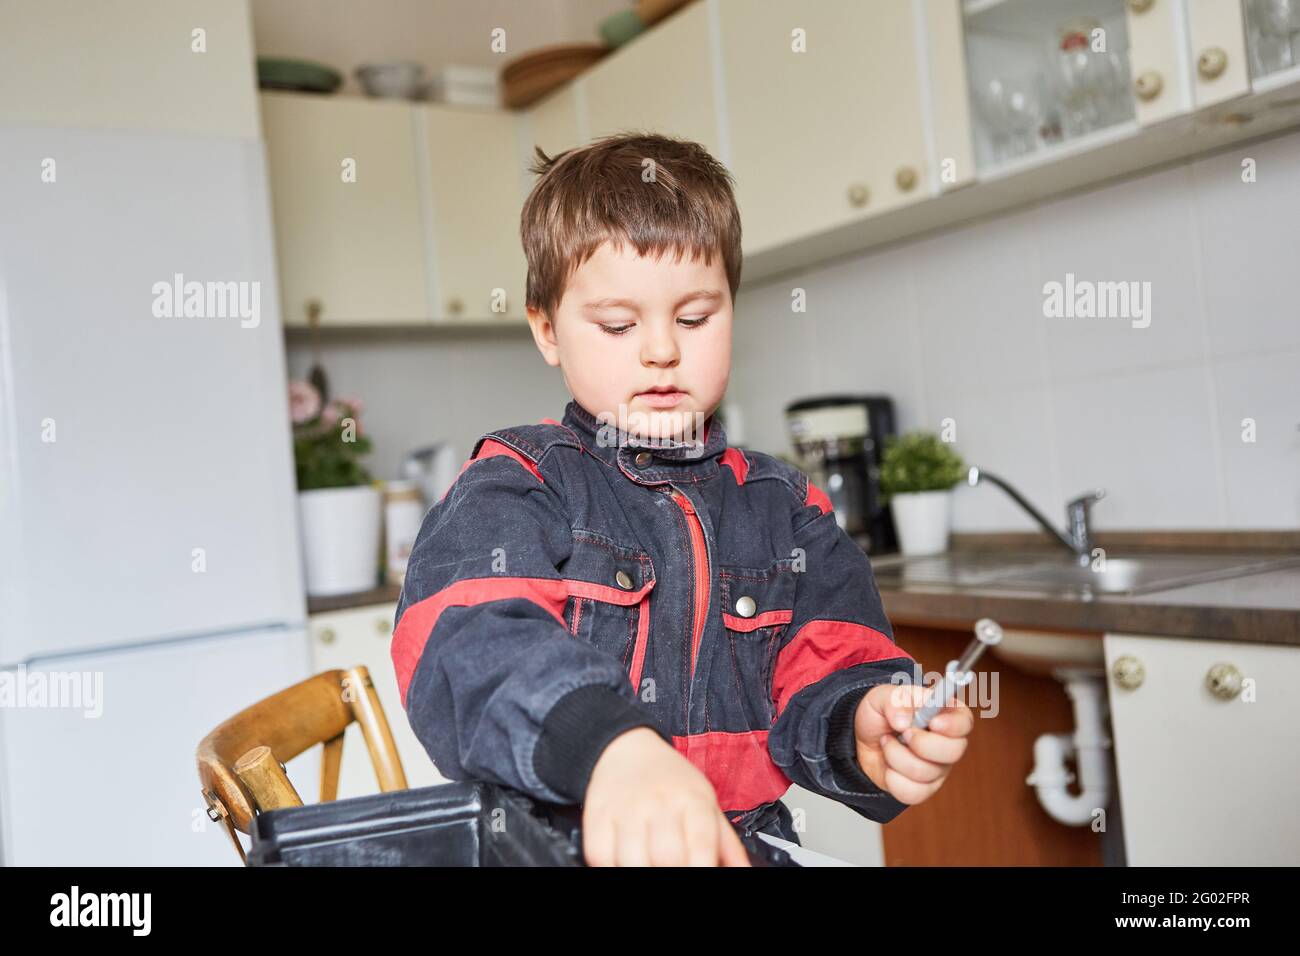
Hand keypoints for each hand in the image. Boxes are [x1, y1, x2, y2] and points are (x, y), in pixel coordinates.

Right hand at [582, 727, 750, 866]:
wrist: (626, 748)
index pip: (702, 845)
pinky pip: (600, 856)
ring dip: (641, 870)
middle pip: (668, 858)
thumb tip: (744, 871)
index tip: (699, 874)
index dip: (701, 869)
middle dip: (673, 872)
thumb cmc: (672, 782)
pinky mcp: (597, 816)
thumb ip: (726, 843)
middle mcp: (660, 802)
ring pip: (633, 861)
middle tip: (674, 870)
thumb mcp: (706, 803)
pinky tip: (624, 862)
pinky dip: (611, 866)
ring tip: (650, 865)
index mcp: (693, 800)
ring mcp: (626, 809)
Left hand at [853, 682, 973, 805]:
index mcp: (945, 714)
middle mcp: (948, 743)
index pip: (964, 722)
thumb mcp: (881, 696)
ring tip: (888, 742)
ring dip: (896, 756)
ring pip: (926, 772)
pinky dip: (892, 778)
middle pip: (953, 752)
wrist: (862, 742)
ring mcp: (938, 769)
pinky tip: (889, 765)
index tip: (932, 723)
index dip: (952, 725)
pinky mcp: (924, 789)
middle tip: (903, 732)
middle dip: (921, 743)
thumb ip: (895, 701)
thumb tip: (904, 721)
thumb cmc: (880, 715)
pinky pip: (912, 792)